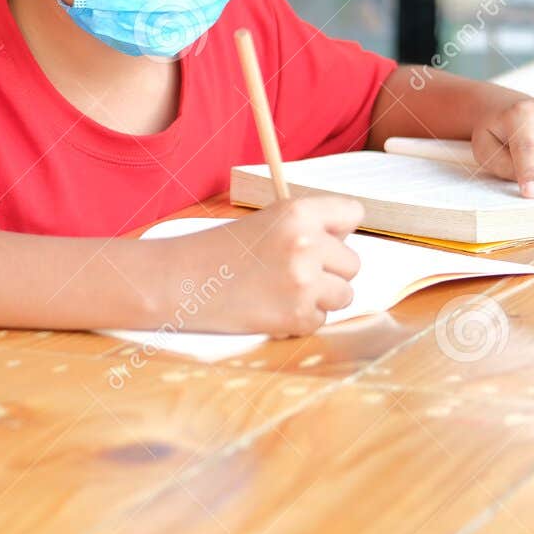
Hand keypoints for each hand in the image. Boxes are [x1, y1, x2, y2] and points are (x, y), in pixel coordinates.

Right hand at [168, 197, 363, 336]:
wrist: (180, 282)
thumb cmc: (218, 250)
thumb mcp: (265, 221)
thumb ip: (308, 226)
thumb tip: (344, 243)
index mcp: (299, 212)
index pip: (353, 214)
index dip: (339, 229)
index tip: (324, 239)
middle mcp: (307, 244)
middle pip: (353, 263)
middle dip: (329, 271)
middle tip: (291, 272)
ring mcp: (304, 283)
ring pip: (344, 295)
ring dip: (319, 298)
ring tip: (281, 291)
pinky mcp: (297, 316)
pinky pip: (320, 321)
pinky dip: (300, 320)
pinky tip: (271, 308)